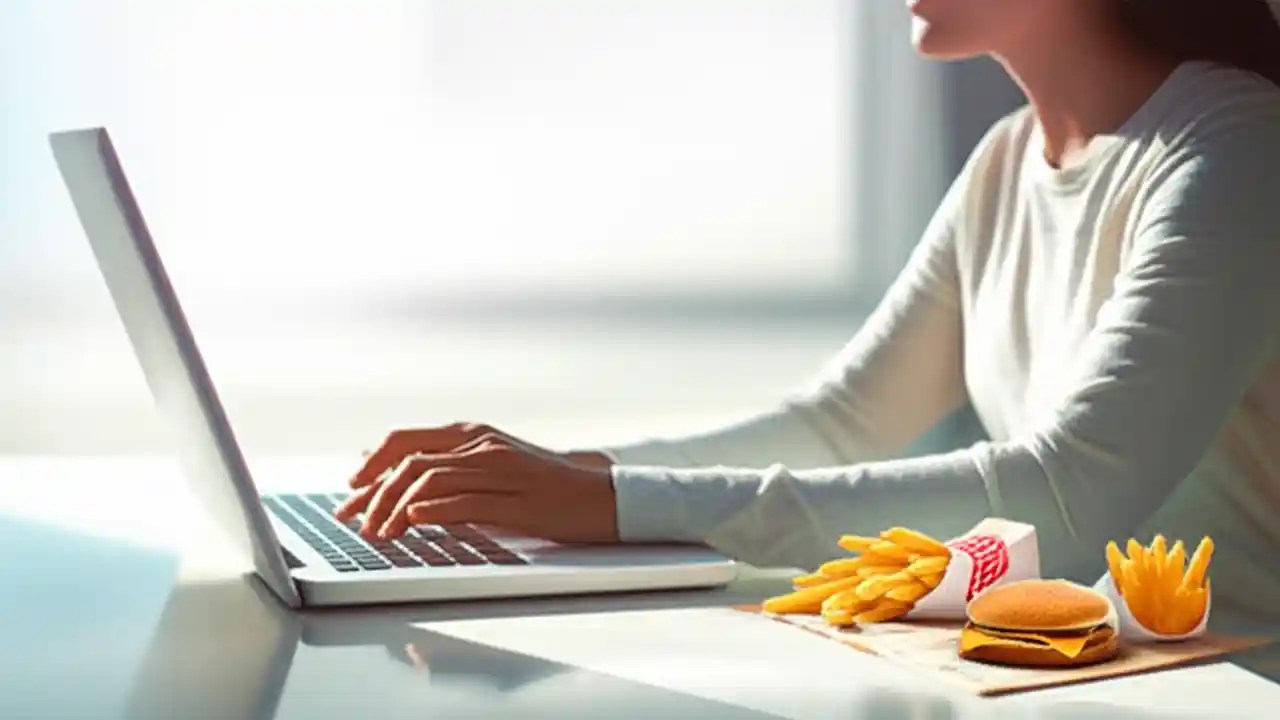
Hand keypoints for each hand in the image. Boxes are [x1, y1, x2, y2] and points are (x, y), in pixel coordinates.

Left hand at [334, 423, 617, 542]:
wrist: (600, 497)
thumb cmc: (545, 486)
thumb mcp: (493, 467)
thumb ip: (450, 465)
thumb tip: (396, 473)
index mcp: (473, 434)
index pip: (405, 441)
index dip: (371, 466)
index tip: (350, 491)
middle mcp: (481, 446)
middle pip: (409, 460)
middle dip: (373, 491)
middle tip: (352, 519)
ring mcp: (499, 471)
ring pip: (429, 479)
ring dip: (395, 508)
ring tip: (379, 532)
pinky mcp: (515, 500)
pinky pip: (465, 501)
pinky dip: (433, 510)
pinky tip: (414, 522)